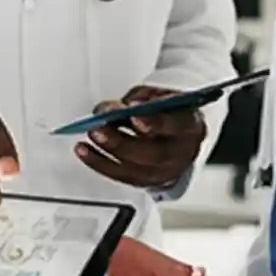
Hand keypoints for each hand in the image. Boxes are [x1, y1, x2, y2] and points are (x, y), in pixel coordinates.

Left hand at [76, 86, 205, 188]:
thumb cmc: (167, 111)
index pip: (177, 125)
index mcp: (190, 126)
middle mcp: (182, 153)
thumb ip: (142, 98)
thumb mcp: (160, 95)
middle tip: (99, 129)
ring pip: (136, 169)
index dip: (155, 121)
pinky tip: (84, 150)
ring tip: (91, 136)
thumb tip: (117, 108)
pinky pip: (122, 176)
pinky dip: (99, 163)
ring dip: (108, 153)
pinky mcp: (148, 181)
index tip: (133, 113)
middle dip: (123, 141)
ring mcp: (166, 171)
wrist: (176, 134)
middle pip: (153, 153)